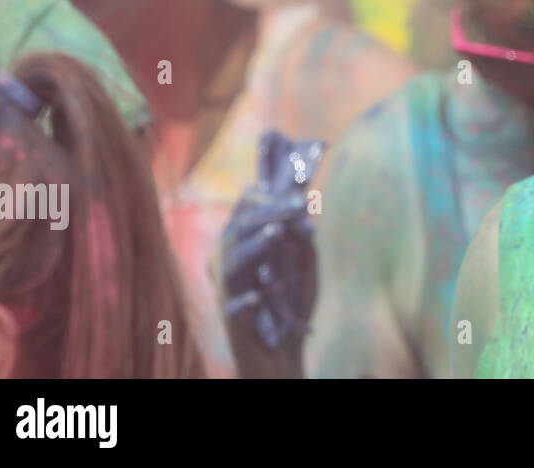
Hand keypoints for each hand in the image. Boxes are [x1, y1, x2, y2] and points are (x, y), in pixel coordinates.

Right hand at [221, 130, 323, 373]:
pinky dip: (246, 300)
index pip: (247, 207)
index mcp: (243, 241)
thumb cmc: (290, 298)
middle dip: (270, 213)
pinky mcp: (232, 318)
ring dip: (256, 246)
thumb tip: (305, 201)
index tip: (297, 184)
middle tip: (301, 204)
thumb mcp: (302, 259)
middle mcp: (229, 260)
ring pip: (232, 260)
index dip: (269, 192)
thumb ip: (300, 233)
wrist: (280, 348)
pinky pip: (233, 306)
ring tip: (278, 234)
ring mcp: (228, 288)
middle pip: (240, 228)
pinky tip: (259, 295)